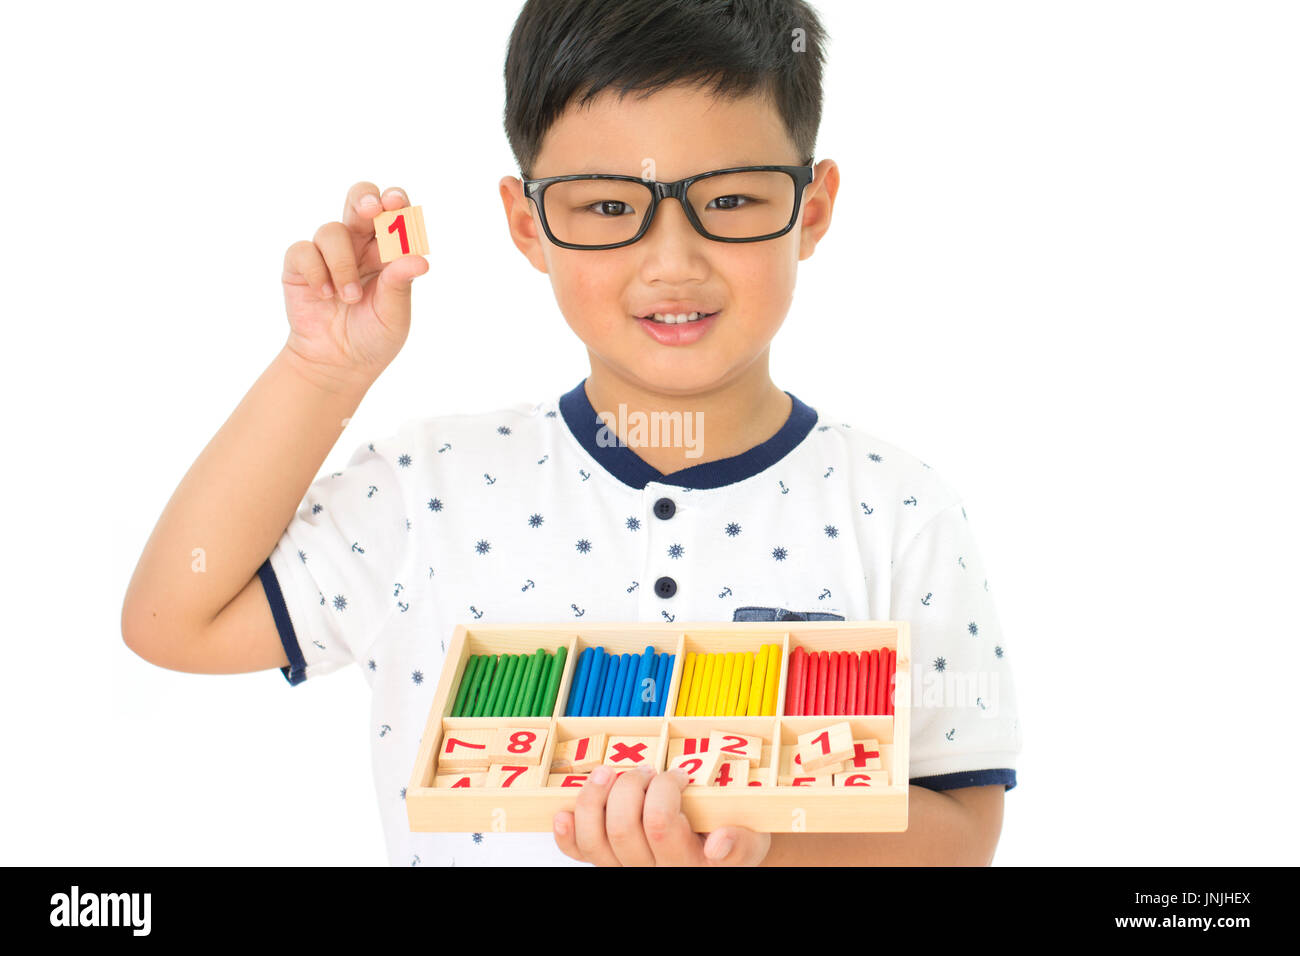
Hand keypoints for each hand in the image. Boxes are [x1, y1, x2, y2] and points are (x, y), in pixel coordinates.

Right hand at [281, 181, 428, 390]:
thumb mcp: (394, 315)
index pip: (394, 216)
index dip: (396, 202)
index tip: (397, 203)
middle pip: (359, 200)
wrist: (338, 364)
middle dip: (364, 198)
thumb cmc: (373, 337)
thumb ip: (401, 284)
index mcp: (388, 252)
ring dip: (343, 264)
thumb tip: (420, 260)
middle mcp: (359, 246)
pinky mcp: (300, 266)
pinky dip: (315, 271)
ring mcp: (328, 254)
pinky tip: (324, 295)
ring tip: (349, 297)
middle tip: (371, 209)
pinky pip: (303, 250)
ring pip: (332, 230)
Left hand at [553, 764, 770, 865]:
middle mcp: (651, 871)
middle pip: (622, 827)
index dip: (664, 790)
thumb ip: (740, 843)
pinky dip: (566, 830)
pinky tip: (565, 810)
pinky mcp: (606, 861)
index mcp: (688, 863)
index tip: (680, 775)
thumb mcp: (752, 839)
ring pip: (594, 838)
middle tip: (649, 771)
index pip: (660, 824)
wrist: (720, 855)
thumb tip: (717, 845)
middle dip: (631, 786)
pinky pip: (578, 852)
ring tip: (610, 772)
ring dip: (595, 797)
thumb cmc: (734, 836)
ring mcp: (624, 867)